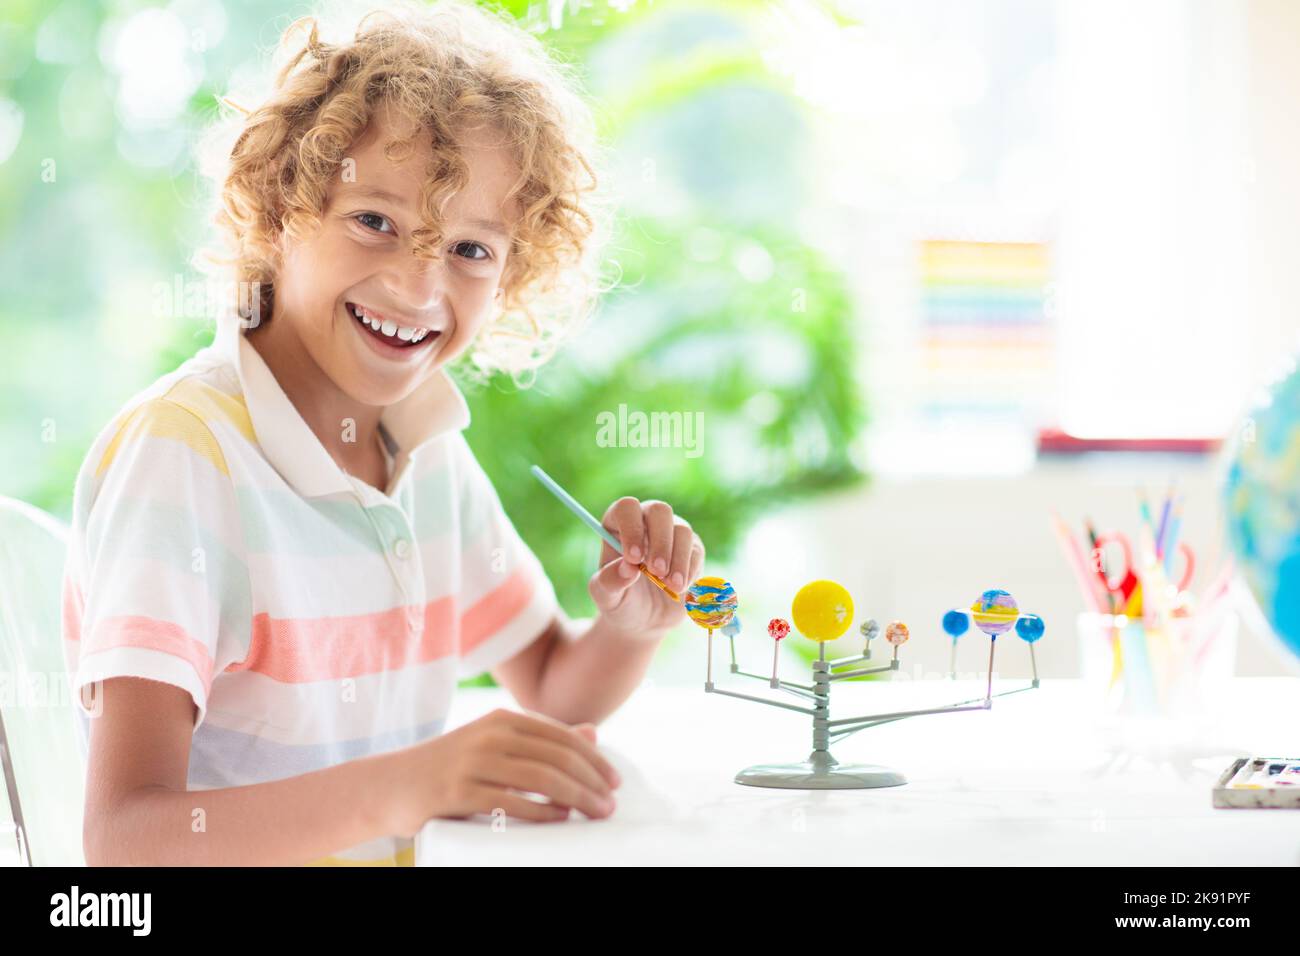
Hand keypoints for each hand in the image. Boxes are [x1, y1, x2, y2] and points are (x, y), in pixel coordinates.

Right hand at [393, 709, 619, 834]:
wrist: (391, 785)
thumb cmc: (452, 768)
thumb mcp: (496, 745)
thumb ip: (541, 739)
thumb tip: (593, 733)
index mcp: (502, 719)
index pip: (561, 736)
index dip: (593, 759)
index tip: (614, 781)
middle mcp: (490, 735)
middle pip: (556, 757)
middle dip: (591, 781)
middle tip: (611, 804)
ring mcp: (473, 762)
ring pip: (540, 778)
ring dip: (576, 797)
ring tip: (596, 813)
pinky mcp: (458, 792)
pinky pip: (510, 803)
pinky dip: (541, 812)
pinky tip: (561, 819)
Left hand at [588, 496, 704, 634]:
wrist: (644, 621)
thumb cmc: (620, 601)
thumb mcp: (606, 596)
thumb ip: (610, 581)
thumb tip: (628, 568)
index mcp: (618, 525)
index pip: (627, 508)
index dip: (632, 528)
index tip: (633, 558)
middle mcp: (646, 522)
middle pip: (659, 510)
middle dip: (660, 542)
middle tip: (657, 571)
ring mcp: (671, 533)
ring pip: (682, 529)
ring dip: (678, 559)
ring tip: (671, 586)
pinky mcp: (691, 550)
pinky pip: (696, 550)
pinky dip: (690, 570)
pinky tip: (680, 588)